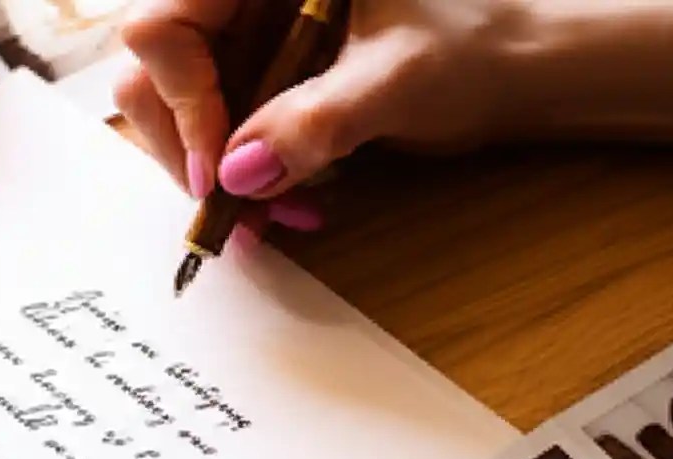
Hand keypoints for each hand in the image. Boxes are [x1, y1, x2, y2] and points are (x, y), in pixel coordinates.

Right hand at [114, 0, 514, 236]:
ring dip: (216, 174)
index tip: (220, 171)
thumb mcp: (397, 81)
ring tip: (274, 217)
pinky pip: (218, 129)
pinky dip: (241, 176)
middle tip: (233, 209)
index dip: (182, 101)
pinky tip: (283, 203)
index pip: (165, 27)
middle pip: (155, 73)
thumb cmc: (476, 46)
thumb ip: (316, 121)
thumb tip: (237, 174)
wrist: (517, 68)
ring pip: (178, 108)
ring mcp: (248, 36)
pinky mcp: (260, 76)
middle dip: (189, 148)